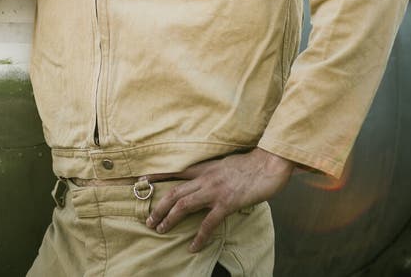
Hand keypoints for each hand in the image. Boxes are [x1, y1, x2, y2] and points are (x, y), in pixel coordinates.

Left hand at [145, 148, 293, 252]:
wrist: (269, 163)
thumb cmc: (251, 164)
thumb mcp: (227, 163)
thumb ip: (214, 171)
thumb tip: (208, 179)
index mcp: (205, 167)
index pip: (176, 170)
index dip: (158, 176)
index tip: (142, 181)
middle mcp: (206, 178)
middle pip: (174, 192)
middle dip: (159, 206)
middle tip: (149, 219)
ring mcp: (215, 191)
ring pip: (183, 205)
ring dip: (169, 219)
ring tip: (160, 229)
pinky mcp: (227, 203)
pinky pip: (208, 223)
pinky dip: (199, 237)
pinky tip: (193, 247)